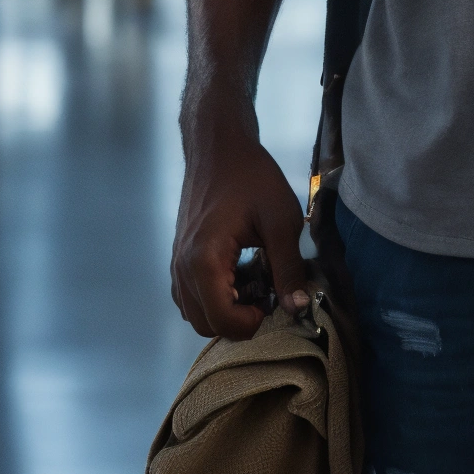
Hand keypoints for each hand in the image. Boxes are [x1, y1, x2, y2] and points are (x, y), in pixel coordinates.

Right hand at [171, 88, 311, 339]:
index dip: (253, 322)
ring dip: (226, 311)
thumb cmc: (252, 178)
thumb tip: (297, 308)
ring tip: (256, 282)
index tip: (274, 299)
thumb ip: (288, 268)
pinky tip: (241, 275)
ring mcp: (176, 266)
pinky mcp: (179, 259)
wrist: (219, 149)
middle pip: (206, 324)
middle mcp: (182, 270)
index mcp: (204, 262)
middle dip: (239, 319)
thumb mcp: (281, 221)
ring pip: (196, 314)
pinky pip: (191, 297)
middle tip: (267, 293)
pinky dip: (214, 298)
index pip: (222, 321)